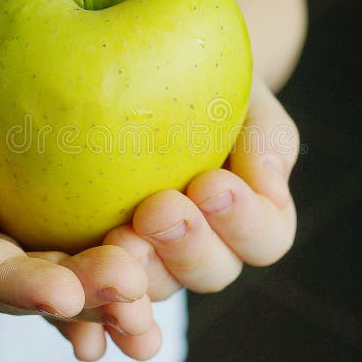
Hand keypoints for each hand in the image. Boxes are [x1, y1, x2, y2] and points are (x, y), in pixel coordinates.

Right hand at [0, 19, 158, 360]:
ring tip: (147, 319)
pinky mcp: (52, 230)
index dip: (19, 283)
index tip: (64, 293)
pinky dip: (112, 296)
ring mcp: (19, 242)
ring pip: (64, 286)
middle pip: (30, 283)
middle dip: (81, 295)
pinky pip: (83, 265)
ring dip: (107, 305)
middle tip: (131, 288)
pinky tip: (147, 322)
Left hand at [104, 78, 297, 299]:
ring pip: (160, 286)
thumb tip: (272, 189)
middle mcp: (209, 249)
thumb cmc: (208, 86)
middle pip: (212, 271)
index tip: (211, 184)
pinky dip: (102, 289)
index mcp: (252, 217)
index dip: (243, 221)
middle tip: (159, 209)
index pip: (266, 237)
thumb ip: (266, 138)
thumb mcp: (244, 97)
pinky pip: (108, 287)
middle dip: (187, 243)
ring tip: (119, 233)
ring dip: (143, 267)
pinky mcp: (111, 261)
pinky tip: (89, 270)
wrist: (147, 72)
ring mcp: (158, 260)